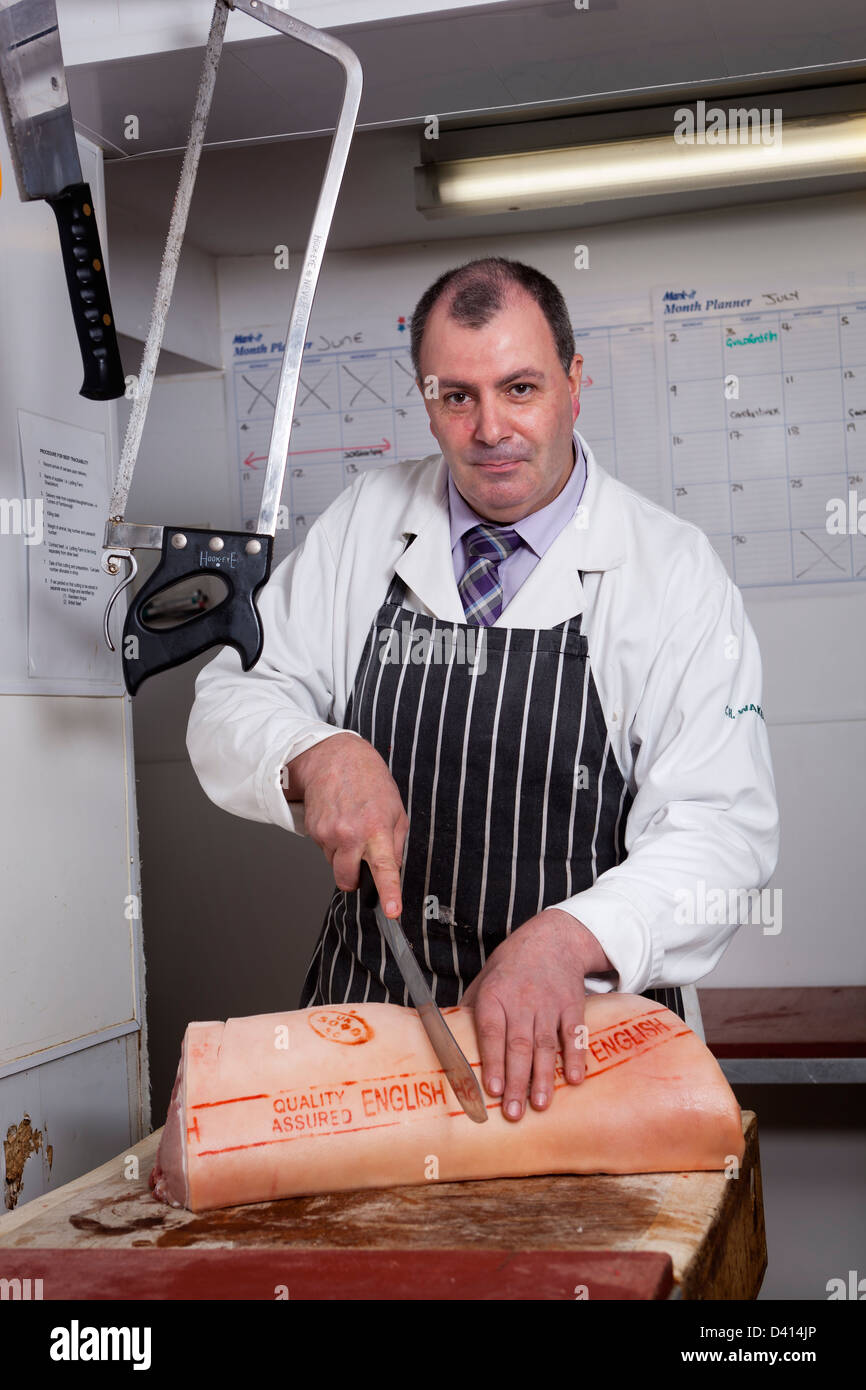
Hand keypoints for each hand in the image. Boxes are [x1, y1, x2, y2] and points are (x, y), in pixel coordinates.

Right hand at [283, 733, 408, 915]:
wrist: (333, 759)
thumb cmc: (368, 781)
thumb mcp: (395, 809)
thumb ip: (396, 842)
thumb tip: (393, 869)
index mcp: (377, 828)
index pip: (385, 868)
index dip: (389, 893)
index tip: (392, 911)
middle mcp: (351, 834)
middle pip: (347, 880)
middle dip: (354, 879)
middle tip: (360, 859)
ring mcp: (328, 834)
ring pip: (334, 865)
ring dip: (342, 856)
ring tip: (349, 827)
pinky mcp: (313, 831)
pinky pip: (324, 850)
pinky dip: (331, 842)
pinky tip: (337, 820)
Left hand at [461, 908, 610, 1121]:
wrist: (554, 938)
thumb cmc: (512, 964)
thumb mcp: (484, 978)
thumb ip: (470, 1008)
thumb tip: (446, 1039)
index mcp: (495, 995)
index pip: (491, 1032)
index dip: (492, 1061)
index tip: (493, 1089)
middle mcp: (522, 1001)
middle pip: (519, 1046)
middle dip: (517, 1081)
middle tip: (513, 1112)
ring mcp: (549, 1004)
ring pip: (546, 1045)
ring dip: (543, 1077)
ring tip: (539, 1105)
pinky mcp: (572, 1005)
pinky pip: (574, 1034)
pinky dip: (576, 1057)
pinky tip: (576, 1080)